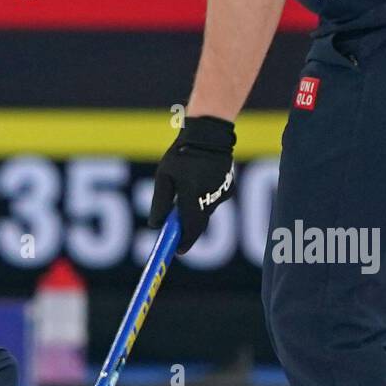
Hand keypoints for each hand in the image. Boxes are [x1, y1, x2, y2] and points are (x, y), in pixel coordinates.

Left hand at [148, 115, 236, 252]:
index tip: (177, 251)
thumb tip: (156, 226)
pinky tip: (199, 183)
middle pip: (198, 224)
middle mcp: (210, 197)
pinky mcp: (229, 189)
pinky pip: (213, 201)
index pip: (191, 228)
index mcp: (192, 194)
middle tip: (177, 233)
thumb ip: (160, 203)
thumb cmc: (181, 155)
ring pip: (205, 212)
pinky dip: (204, 199)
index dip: (184, 242)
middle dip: (187, 230)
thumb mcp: (163, 177)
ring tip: (186, 189)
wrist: (209, 135)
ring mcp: (222, 193)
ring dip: (194, 210)